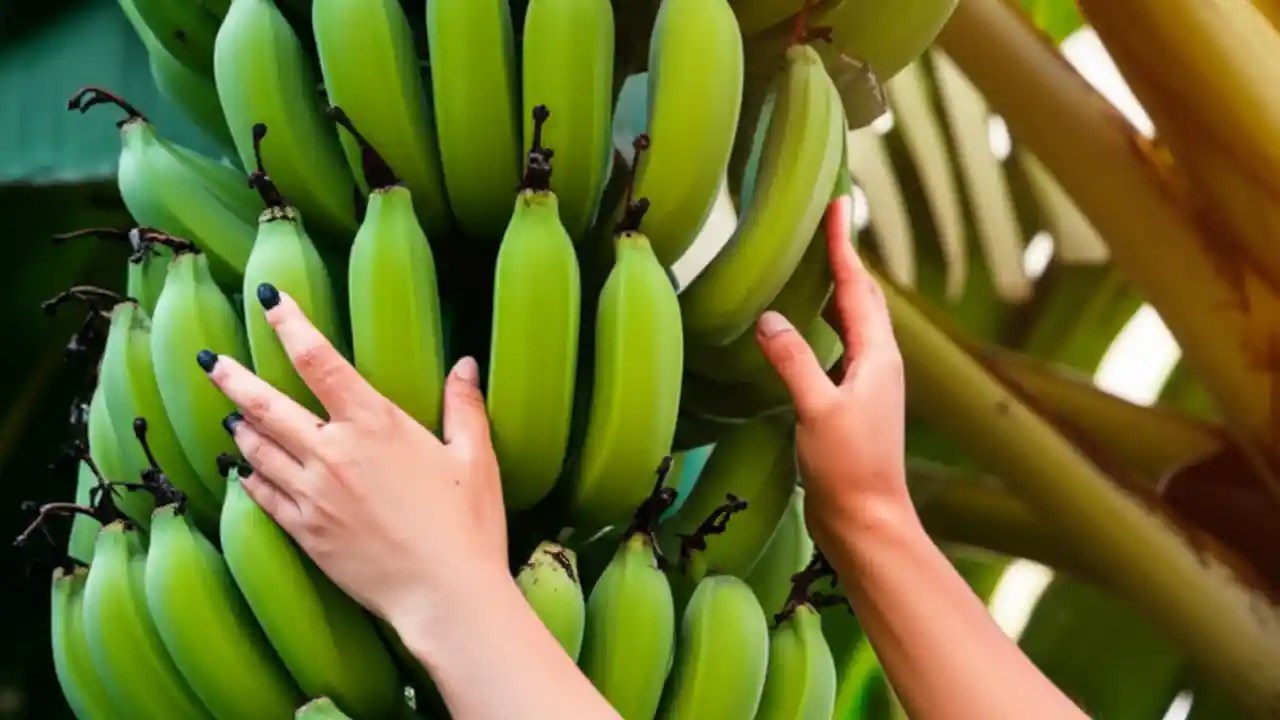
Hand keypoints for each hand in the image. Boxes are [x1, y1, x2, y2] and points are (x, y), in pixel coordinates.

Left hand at [200, 286, 508, 629]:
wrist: (444, 595)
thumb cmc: (467, 525)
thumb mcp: (475, 457)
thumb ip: (464, 406)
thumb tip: (464, 364)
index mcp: (374, 424)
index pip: (317, 359)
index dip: (289, 324)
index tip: (269, 300)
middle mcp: (332, 453)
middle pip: (264, 403)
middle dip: (232, 376)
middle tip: (208, 359)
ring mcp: (312, 495)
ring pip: (256, 449)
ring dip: (240, 427)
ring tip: (231, 414)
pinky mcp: (305, 533)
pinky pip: (262, 496)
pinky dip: (249, 477)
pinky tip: (245, 470)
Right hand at [754, 230, 910, 549]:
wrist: (866, 522)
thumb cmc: (849, 470)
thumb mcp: (816, 411)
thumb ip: (793, 361)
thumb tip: (767, 317)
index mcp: (877, 357)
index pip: (858, 287)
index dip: (844, 245)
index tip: (838, 204)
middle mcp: (879, 365)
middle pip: (864, 299)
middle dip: (847, 260)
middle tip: (831, 223)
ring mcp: (868, 386)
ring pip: (855, 323)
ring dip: (841, 291)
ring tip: (822, 265)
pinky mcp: (853, 406)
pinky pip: (842, 349)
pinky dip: (828, 326)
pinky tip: (810, 332)